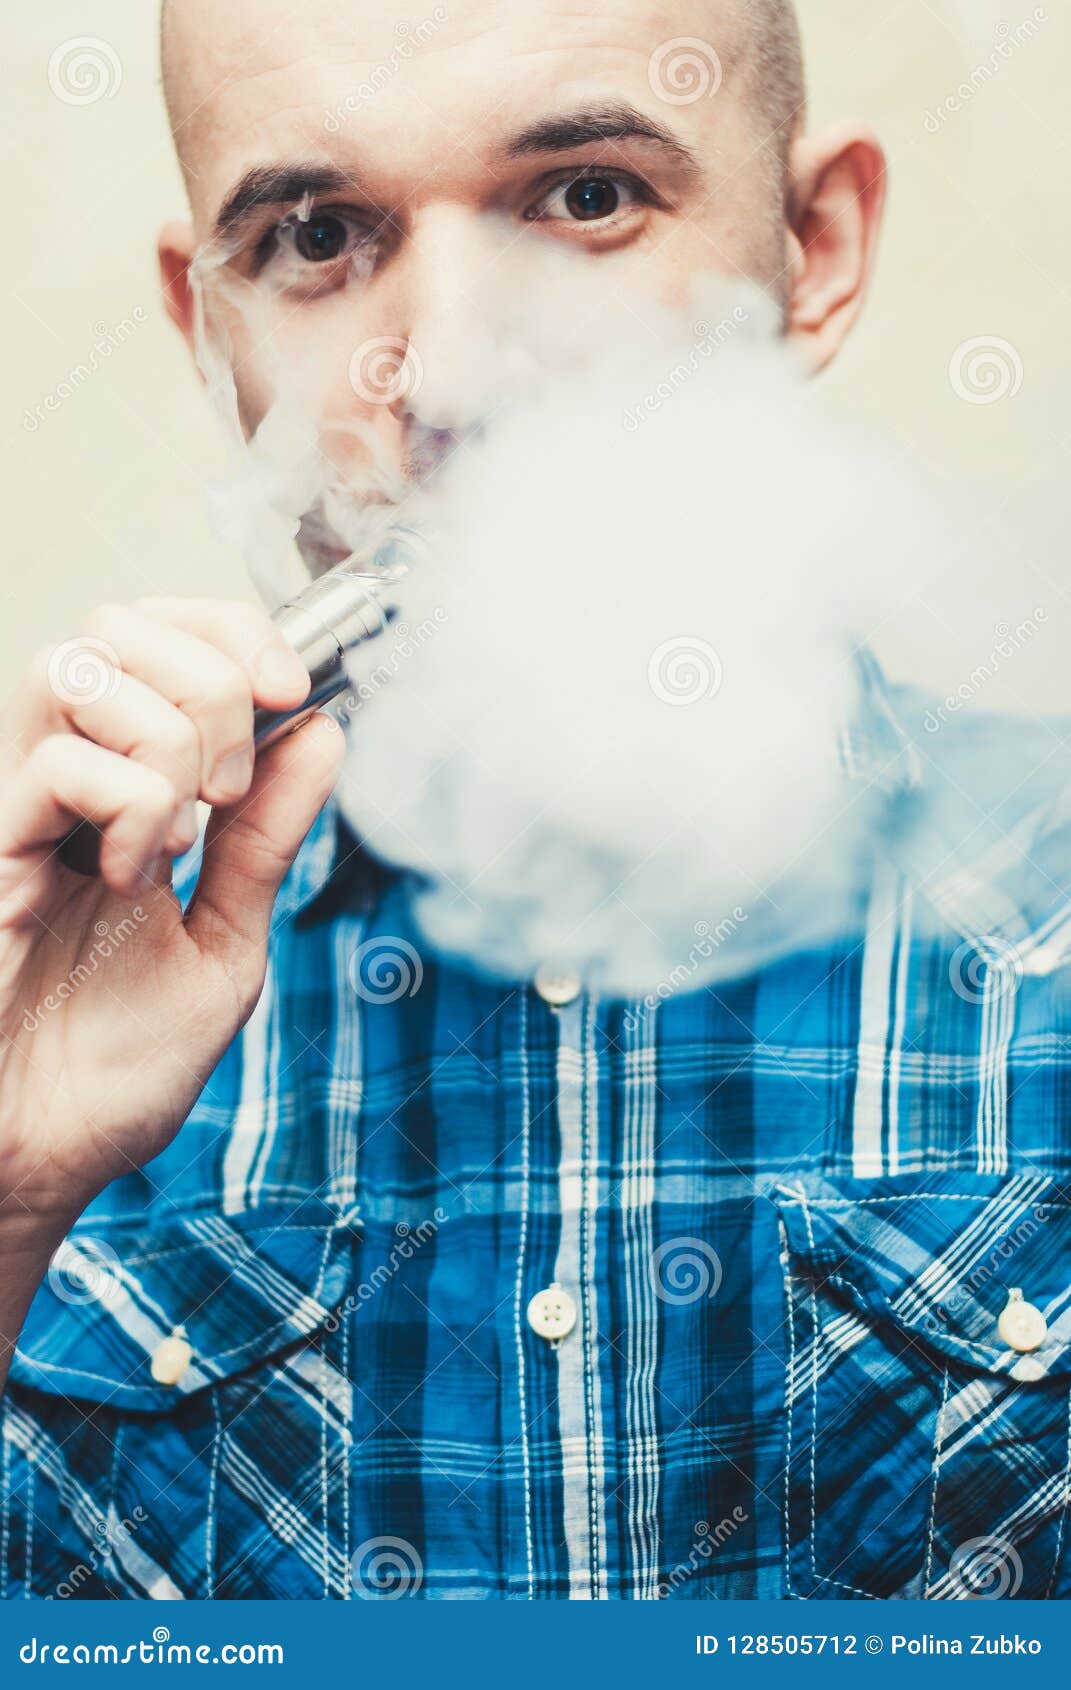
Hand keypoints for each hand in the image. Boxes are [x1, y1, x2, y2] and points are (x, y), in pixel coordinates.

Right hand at [0, 596, 343, 1232]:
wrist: (42, 1160)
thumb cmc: (113, 1070)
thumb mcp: (225, 941)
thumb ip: (267, 840)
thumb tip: (321, 732)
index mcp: (126, 793)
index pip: (163, 637)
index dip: (235, 633)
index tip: (294, 689)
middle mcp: (67, 783)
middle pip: (119, 622)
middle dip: (212, 675)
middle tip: (232, 790)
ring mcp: (19, 808)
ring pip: (80, 661)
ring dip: (172, 736)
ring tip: (182, 835)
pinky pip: (62, 764)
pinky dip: (131, 809)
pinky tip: (128, 879)